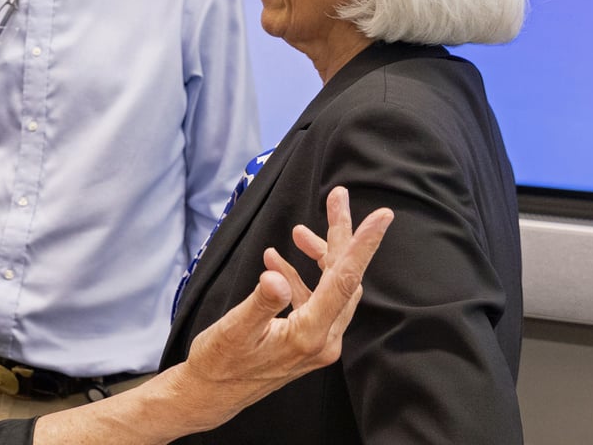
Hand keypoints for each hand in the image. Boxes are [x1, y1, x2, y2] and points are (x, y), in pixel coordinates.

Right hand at [177, 187, 391, 426]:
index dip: (363, 245)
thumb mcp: (234, 330)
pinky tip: (277, 263)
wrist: (211, 395)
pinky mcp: (308, 341)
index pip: (344, 281)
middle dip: (341, 236)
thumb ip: (259, 302)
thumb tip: (277, 277)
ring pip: (333, 287)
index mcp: (310, 335)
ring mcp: (318, 343)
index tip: (382, 217)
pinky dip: (302, 277)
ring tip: (298, 232)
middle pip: (344, 278)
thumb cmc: (219, 363)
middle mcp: (323, 340)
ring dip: (321, 255)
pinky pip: (316, 300)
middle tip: (338, 197)